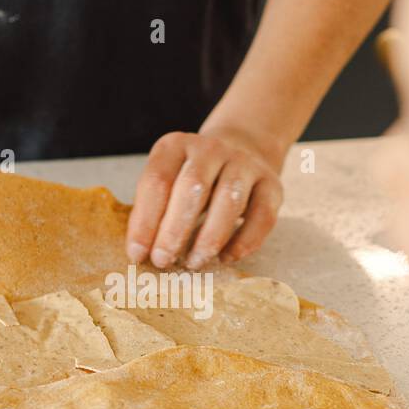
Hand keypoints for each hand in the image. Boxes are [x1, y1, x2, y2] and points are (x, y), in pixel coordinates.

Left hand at [126, 126, 285, 269]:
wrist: (243, 148)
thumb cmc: (194, 176)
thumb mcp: (168, 180)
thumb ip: (153, 210)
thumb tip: (140, 252)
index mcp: (176, 145)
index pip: (157, 181)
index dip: (145, 221)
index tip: (138, 254)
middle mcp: (211, 149)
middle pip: (192, 188)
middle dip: (174, 230)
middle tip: (163, 261)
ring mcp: (244, 164)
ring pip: (229, 201)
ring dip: (209, 238)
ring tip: (194, 263)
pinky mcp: (271, 184)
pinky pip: (262, 216)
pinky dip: (245, 242)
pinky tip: (226, 258)